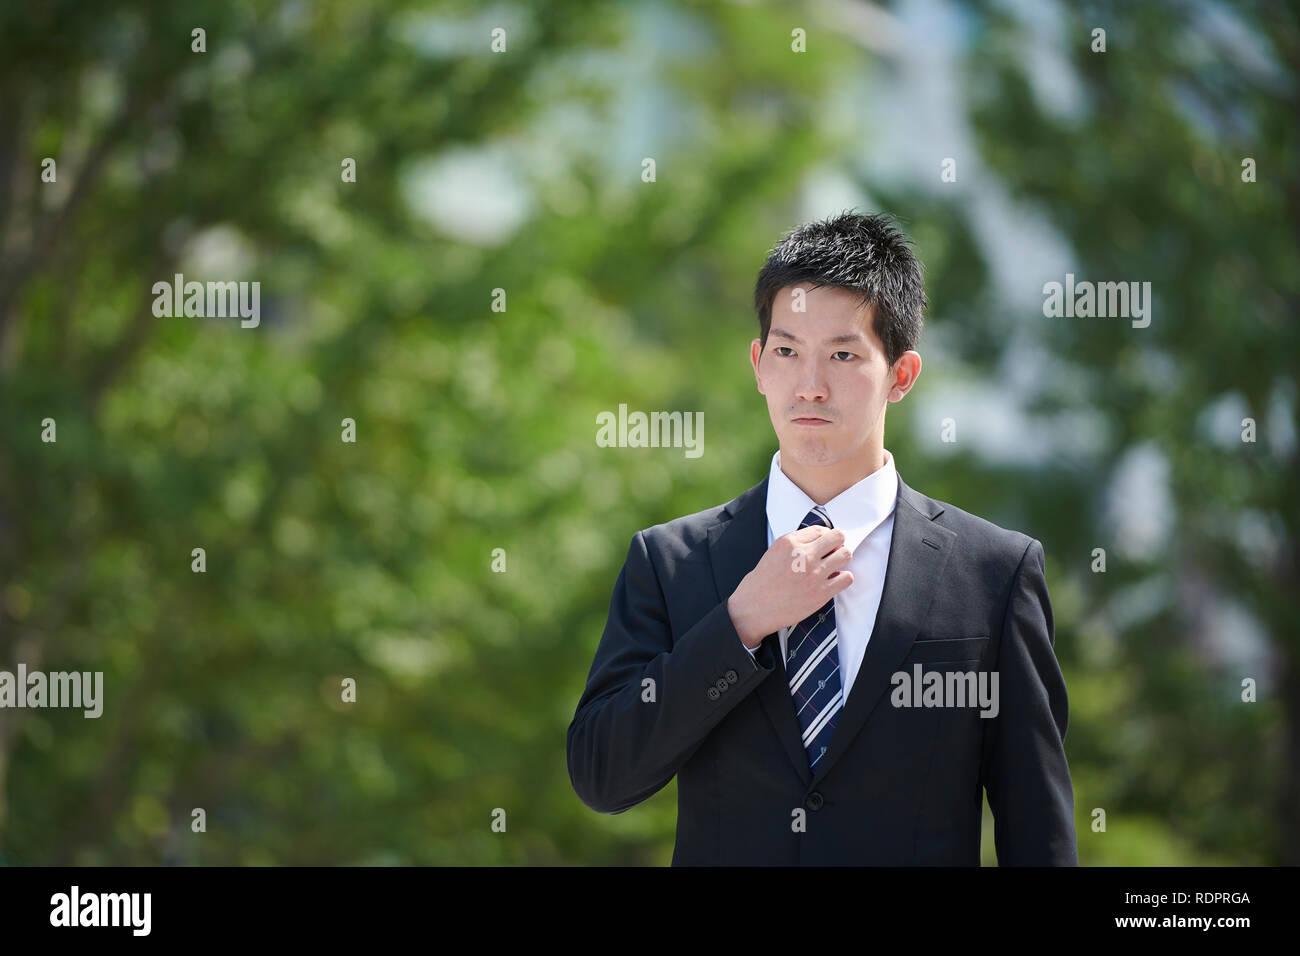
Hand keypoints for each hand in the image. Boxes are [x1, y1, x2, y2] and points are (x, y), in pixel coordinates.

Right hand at [727, 525, 853, 648]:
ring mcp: (814, 574)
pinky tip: (833, 581)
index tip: (823, 545)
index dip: (824, 537)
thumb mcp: (774, 551)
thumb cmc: (762, 582)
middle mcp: (804, 555)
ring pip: (845, 555)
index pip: (821, 529)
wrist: (754, 608)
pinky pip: (847, 578)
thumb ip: (796, 543)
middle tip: (832, 552)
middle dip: (837, 543)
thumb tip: (818, 540)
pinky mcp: (821, 593)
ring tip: (833, 566)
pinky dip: (843, 578)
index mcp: (790, 542)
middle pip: (838, 537)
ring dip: (841, 559)